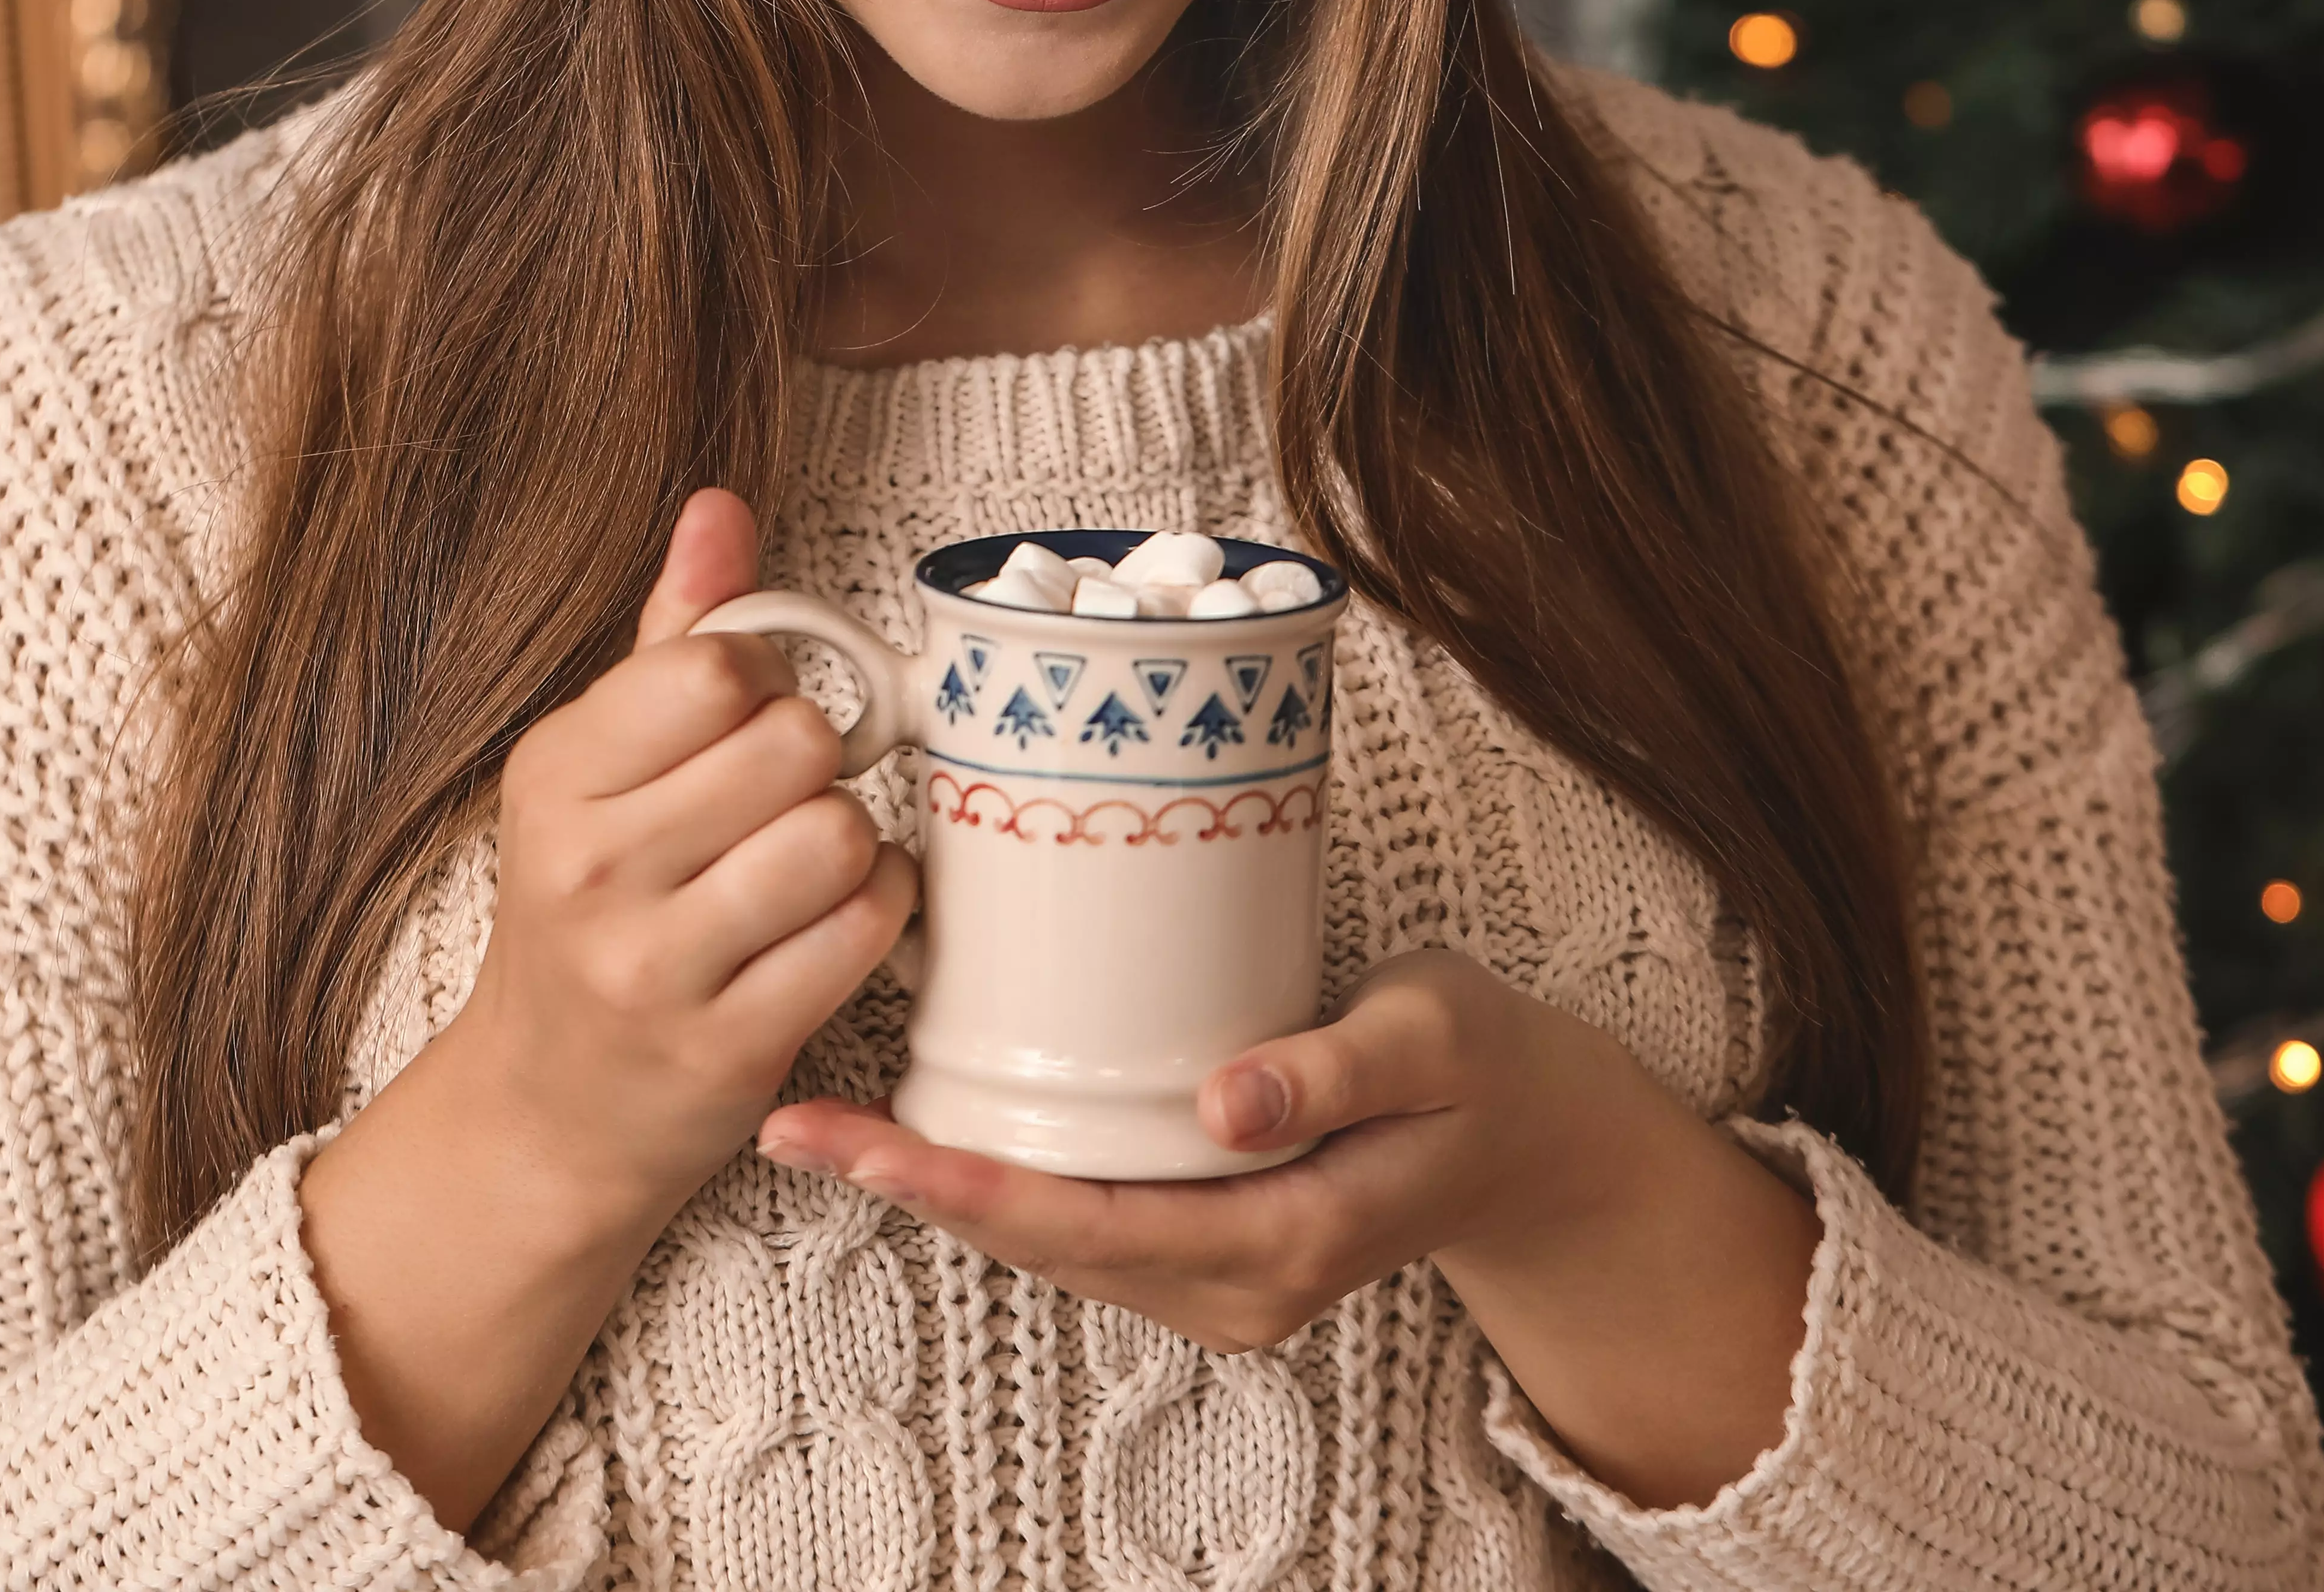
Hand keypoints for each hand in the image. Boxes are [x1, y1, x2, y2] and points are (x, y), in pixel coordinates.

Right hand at [428, 485, 921, 1231]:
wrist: (549, 1109)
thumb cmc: (594, 910)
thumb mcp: (598, 768)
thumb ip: (670, 634)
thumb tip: (720, 506)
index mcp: (554, 776)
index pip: (712, 667)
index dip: (766, 680)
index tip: (751, 718)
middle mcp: (590, 869)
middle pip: (795, 744)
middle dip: (819, 762)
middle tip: (787, 798)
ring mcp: (654, 967)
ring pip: (838, 838)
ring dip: (855, 843)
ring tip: (810, 862)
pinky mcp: (727, 1049)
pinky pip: (862, 932)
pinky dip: (877, 912)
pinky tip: (835, 919)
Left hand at [753, 947, 1819, 1507]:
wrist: (1534, 1132)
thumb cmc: (1482, 1068)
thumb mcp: (1431, 1040)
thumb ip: (1334, 1067)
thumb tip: (1222, 1104)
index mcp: (1280, 1243)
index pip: (1087, 1221)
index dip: (965, 1186)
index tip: (859, 1143)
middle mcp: (1231, 1284)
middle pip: (1042, 1239)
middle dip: (912, 1187)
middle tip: (789, 1124)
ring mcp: (1213, 1274)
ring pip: (1048, 1235)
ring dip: (939, 1186)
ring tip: (819, 1125)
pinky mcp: (1199, 1239)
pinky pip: (1078, 1215)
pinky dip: (997, 1177)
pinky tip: (923, 1129)